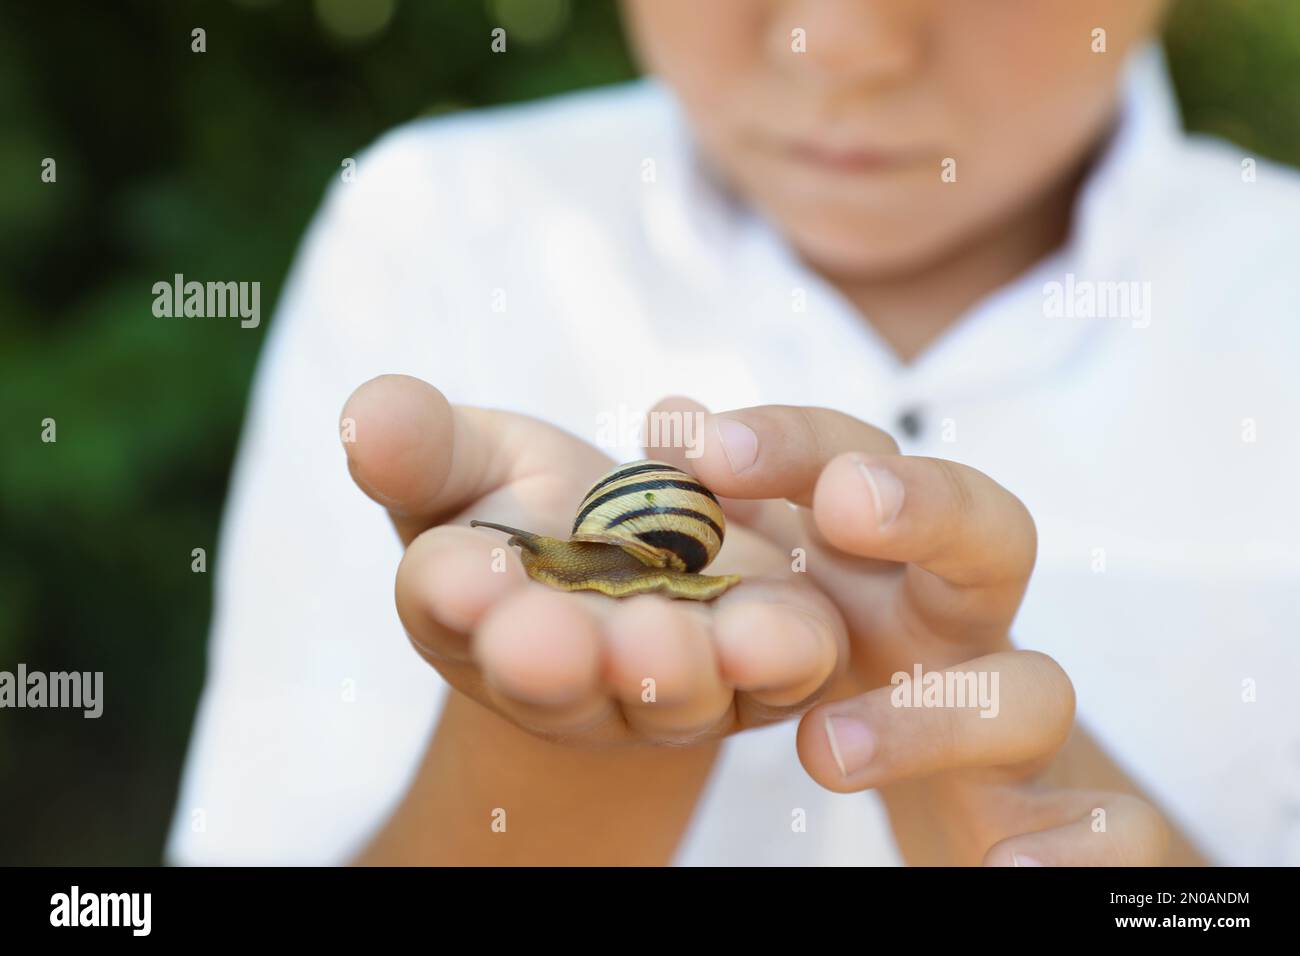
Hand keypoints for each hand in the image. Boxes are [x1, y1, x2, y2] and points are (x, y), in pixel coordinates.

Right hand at [339, 375, 848, 747]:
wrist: (648, 547)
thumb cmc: (538, 507)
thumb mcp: (472, 463)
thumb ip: (423, 447)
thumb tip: (367, 411)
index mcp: (479, 614)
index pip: (452, 604)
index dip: (456, 593)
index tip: (459, 575)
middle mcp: (574, 673)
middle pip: (561, 674)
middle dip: (554, 657)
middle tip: (548, 640)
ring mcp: (673, 684)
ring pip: (673, 689)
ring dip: (669, 671)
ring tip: (663, 643)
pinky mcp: (768, 668)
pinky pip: (778, 676)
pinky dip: (780, 661)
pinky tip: (784, 633)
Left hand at [650, 400, 1178, 864]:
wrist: (972, 814)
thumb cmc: (868, 679)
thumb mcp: (788, 597)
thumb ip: (732, 520)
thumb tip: (666, 413)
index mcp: (891, 566)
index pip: (862, 468)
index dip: (792, 443)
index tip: (697, 443)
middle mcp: (965, 627)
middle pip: (988, 533)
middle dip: (927, 504)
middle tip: (848, 502)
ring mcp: (1020, 723)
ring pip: (1032, 692)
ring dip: (938, 718)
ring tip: (824, 751)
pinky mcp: (1063, 823)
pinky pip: (1108, 828)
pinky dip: (1072, 850)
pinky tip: (1009, 873)